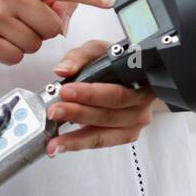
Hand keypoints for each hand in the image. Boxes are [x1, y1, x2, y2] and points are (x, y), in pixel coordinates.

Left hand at [47, 39, 156, 155]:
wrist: (127, 76)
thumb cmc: (115, 62)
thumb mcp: (99, 50)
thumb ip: (80, 56)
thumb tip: (63, 69)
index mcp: (140, 80)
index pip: (116, 90)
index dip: (91, 93)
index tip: (66, 90)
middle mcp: (141, 104)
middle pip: (108, 114)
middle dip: (78, 113)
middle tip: (54, 111)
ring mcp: (134, 122)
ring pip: (104, 133)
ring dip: (76, 138)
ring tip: (54, 140)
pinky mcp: (124, 135)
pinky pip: (100, 142)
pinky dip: (78, 145)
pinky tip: (61, 145)